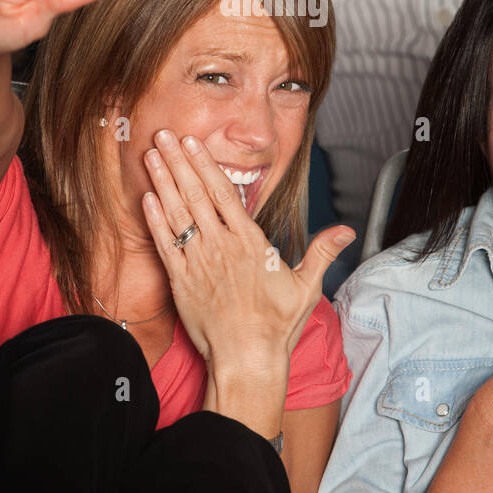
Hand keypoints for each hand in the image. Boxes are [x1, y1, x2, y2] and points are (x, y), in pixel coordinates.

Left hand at [140, 130, 353, 366]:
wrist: (247, 359)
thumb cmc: (276, 326)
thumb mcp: (305, 286)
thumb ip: (322, 252)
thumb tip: (346, 231)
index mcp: (250, 242)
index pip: (223, 193)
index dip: (205, 164)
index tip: (192, 142)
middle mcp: (221, 247)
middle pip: (196, 195)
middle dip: (178, 162)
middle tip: (165, 133)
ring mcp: (199, 263)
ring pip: (177, 214)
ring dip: (163, 182)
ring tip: (151, 155)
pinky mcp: (181, 282)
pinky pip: (165, 245)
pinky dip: (155, 220)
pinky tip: (146, 198)